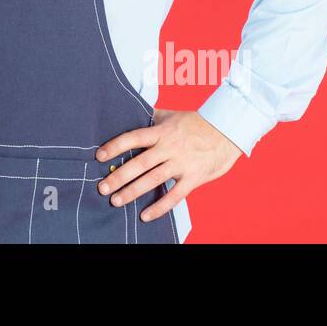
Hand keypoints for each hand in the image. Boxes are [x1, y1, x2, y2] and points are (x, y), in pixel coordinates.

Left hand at [95, 108, 242, 222]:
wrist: (227, 131)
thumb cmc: (196, 123)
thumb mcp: (171, 115)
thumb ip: (151, 117)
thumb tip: (132, 110)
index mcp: (161, 132)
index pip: (133, 138)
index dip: (115, 146)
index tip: (99, 156)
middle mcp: (169, 148)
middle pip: (139, 163)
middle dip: (119, 176)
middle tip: (102, 187)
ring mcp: (181, 164)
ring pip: (153, 180)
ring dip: (132, 192)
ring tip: (116, 201)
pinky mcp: (193, 178)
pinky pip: (174, 196)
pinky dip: (159, 207)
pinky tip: (145, 215)